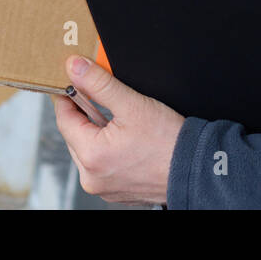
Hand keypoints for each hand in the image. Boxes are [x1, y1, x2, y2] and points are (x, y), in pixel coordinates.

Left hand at [53, 54, 184, 204]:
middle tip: (105, 101)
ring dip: (98, 133)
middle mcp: (92, 178)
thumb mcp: (132, 104)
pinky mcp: (116, 192)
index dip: (68, 96)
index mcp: (91, 156)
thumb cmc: (169, 141)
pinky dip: (109, 151)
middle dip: (86, 115)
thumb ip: (99, 84)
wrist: (196, 170)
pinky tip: (127, 142)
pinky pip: (103, 165)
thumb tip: (74, 67)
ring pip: (88, 150)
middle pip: (75, 135)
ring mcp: (104, 188)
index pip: (64, 118)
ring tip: (122, 125)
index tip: (73, 82)